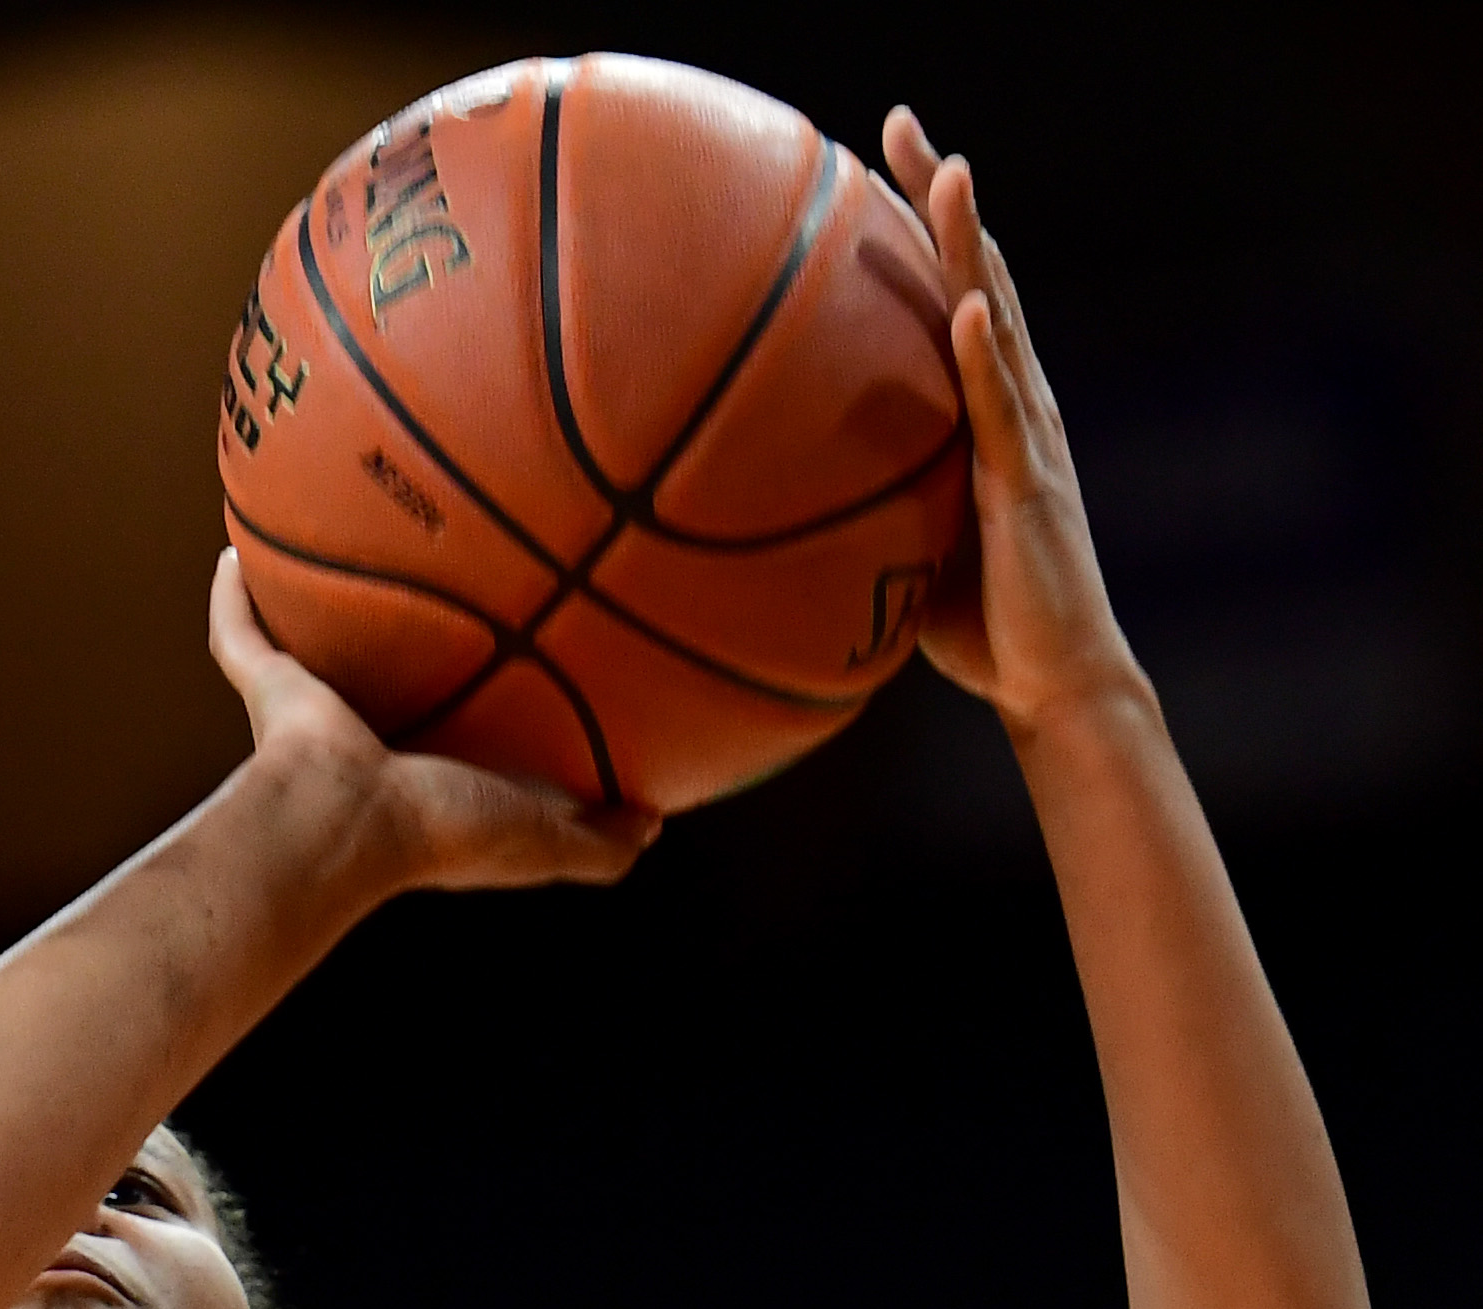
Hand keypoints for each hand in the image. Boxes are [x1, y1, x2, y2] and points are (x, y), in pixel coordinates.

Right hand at [205, 550, 654, 891]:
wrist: (343, 826)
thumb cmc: (438, 831)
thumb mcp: (544, 840)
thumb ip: (600, 841)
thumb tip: (657, 819)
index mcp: (430, 767)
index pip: (464, 718)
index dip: (486, 680)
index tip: (518, 631)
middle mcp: (372, 735)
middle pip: (392, 669)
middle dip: (409, 624)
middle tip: (441, 559)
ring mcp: (313, 716)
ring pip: (314, 643)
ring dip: (318, 601)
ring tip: (343, 531)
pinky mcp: (270, 690)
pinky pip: (242, 634)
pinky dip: (233, 598)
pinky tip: (235, 551)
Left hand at [883, 110, 1144, 732]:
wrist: (1051, 681)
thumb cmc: (973, 624)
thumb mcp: (899, 546)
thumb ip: (856, 501)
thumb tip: (762, 501)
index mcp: (982, 412)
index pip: (946, 296)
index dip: (917, 227)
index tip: (873, 161)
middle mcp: (1013, 404)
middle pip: (973, 276)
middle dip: (940, 198)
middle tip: (901, 123)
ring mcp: (1027, 437)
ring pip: (994, 322)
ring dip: (969, 248)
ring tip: (947, 174)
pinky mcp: (1028, 485)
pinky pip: (1001, 413)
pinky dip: (984, 358)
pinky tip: (965, 310)